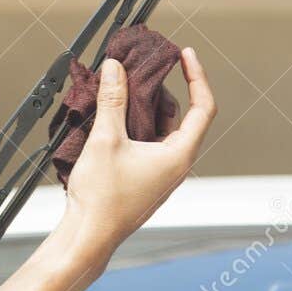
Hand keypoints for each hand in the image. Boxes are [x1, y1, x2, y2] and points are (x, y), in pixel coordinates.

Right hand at [58, 46, 216, 255]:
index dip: (197, 76)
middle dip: (163, 89)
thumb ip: (112, 100)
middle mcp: (176, 164)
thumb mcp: (106, 139)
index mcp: (179, 155)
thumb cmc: (101, 198)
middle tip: (145, 66)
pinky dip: (137, 124)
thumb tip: (115, 68)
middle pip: (181, 115)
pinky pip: (149, 142)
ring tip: (124, 87)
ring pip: (162, 129)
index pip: (203, 107)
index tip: (185, 54)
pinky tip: (115, 115)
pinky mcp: (145, 177)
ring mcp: (161, 172)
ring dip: (147, 107)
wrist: (88, 236)